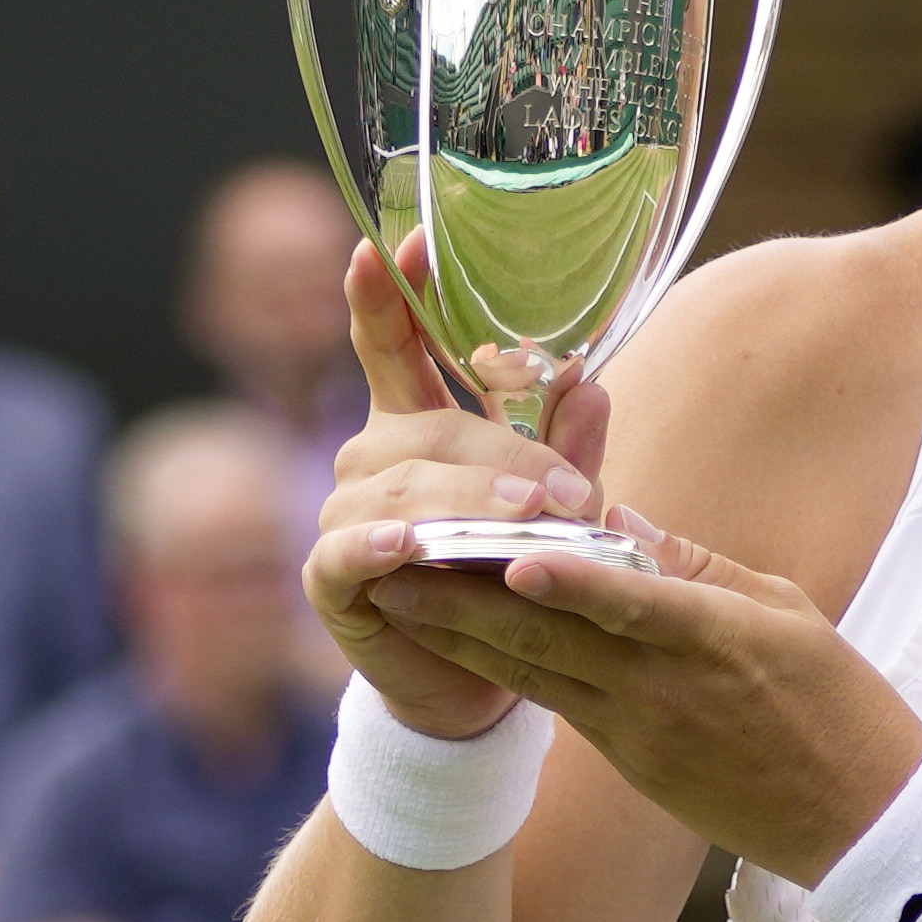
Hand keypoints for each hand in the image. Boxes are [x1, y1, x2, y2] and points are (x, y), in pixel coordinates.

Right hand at [303, 229, 618, 741]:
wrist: (475, 678)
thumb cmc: (511, 576)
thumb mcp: (554, 507)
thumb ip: (568, 448)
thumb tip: (591, 382)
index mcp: (414, 423)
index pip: (392, 342)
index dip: (391, 293)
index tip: (400, 243)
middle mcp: (369, 457)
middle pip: (428, 428)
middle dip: (503, 455)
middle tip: (572, 492)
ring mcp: (343, 515)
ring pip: (404, 489)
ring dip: (471, 503)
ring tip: (531, 519)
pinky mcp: (330, 578)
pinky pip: (350, 550)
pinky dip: (381, 544)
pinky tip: (410, 543)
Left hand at [368, 506, 918, 876]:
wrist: (860, 821)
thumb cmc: (837, 702)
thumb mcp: (784, 610)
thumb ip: (696, 565)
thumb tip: (619, 518)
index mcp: (715, 640)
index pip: (629, 603)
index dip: (567, 581)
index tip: (507, 555)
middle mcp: (664, 689)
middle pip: (551, 638)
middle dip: (464, 600)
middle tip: (391, 560)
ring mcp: (639, 732)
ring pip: (535, 674)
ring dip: (460, 637)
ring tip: (395, 599)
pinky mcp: (630, 763)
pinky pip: (557, 705)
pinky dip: (505, 670)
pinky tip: (457, 643)